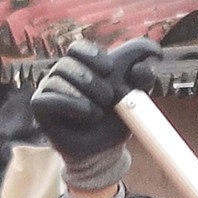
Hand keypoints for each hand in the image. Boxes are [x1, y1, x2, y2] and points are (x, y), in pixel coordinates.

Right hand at [26, 38, 161, 164]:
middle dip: (90, 79)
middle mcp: (62, 74)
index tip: (109, 69)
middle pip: (67, 62)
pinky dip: (70, 104)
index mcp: (83, 66)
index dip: (92, 54)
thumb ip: (143, 73)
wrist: (105, 149)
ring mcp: (49, 89)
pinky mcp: (41, 107)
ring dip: (82, 94)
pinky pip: (48, 98)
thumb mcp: (134, 95)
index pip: (78, 47)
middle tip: (108, 97)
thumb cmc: (116, 118)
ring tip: (98, 113)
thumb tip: (156, 51)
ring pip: (57, 79)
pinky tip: (88, 114)